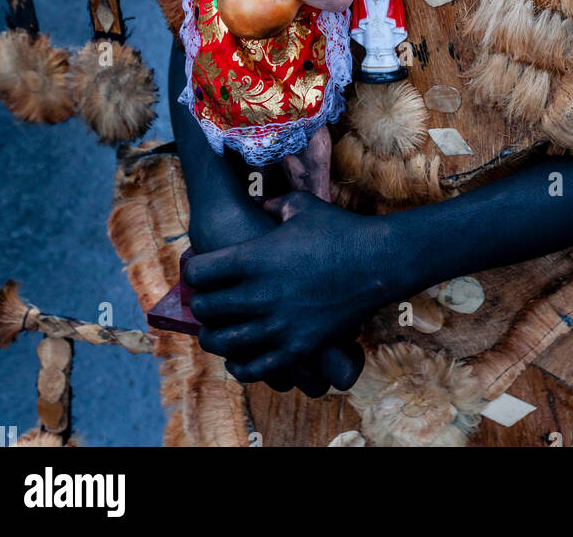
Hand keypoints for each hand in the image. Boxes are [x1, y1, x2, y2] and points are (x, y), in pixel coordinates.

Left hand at [185, 191, 392, 384]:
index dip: (193, 271)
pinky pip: (254, 368)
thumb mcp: (300, 206)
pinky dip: (239, 364)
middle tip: (206, 300)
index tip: (199, 271)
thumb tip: (257, 207)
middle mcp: (260, 292)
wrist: (378, 262)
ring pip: (223, 341)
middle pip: (206, 308)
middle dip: (201, 303)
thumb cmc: (339, 229)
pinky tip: (238, 357)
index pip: (198, 272)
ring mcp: (278, 324)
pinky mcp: (297, 347)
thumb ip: (271, 205)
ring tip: (215, 331)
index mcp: (255, 257)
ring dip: (213, 336)